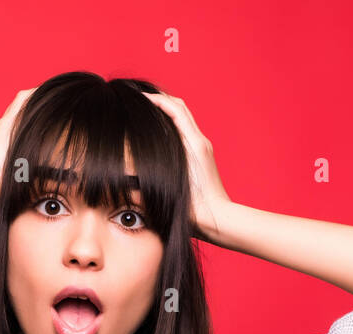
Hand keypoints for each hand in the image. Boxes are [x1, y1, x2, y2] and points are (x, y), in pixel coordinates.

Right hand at [141, 91, 230, 241]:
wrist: (216, 219)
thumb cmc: (196, 205)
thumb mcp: (177, 178)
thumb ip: (163, 158)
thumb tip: (136, 152)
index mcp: (193, 142)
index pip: (175, 108)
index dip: (157, 99)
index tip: (139, 96)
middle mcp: (199, 141)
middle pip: (180, 108)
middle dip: (161, 99)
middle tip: (140, 99)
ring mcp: (201, 148)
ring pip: (183, 119)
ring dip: (166, 111)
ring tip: (147, 111)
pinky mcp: (200, 157)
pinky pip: (184, 133)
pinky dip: (171, 125)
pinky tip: (158, 134)